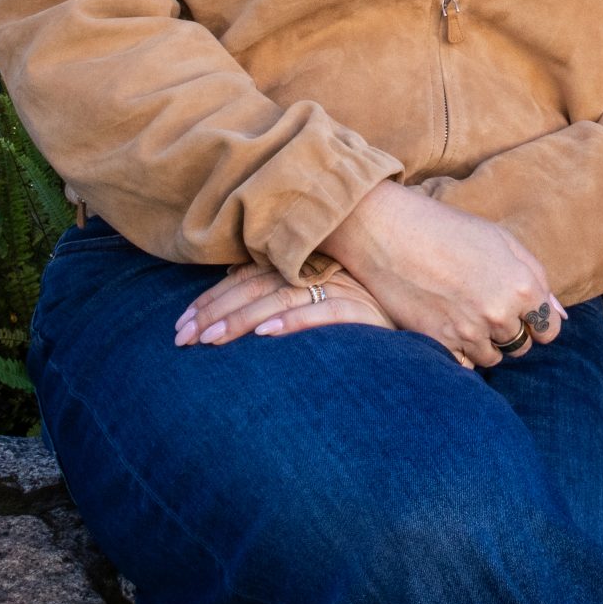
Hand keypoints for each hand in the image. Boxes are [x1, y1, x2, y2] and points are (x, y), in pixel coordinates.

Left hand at [176, 264, 391, 347]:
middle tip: (182, 338)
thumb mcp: (319, 297)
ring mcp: (343, 287)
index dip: (210, 299)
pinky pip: (324, 313)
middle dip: (215, 312)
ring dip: (243, 319)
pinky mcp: (365, 309)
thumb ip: (281, 289)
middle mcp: (320, 270)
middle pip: (256, 286)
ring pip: (282, 298)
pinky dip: (294, 323)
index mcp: (304, 265)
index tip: (179, 325)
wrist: (422, 317)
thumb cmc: (365, 313)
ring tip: (213, 338)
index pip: (246, 277)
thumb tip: (234, 283)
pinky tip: (265, 337)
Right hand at [320, 181, 565, 367]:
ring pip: (492, 357)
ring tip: (462, 312)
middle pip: (520, 345)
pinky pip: (463, 362)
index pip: (549, 329)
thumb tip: (560, 316)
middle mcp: (501, 313)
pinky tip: (446, 323)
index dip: (536, 322)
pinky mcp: (440, 343)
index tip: (521, 314)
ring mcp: (470, 331)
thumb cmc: (449, 229)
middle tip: (483, 305)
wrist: (390, 232)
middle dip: (508, 330)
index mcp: (523, 285)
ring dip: (484, 342)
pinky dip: (458, 350)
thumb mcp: (502, 241)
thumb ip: (536, 278)